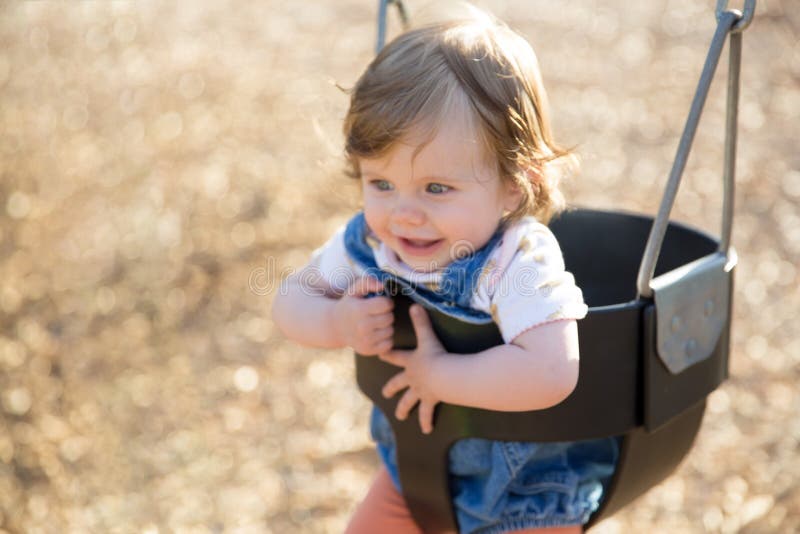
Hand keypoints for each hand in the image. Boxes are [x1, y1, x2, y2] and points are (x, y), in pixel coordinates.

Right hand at [331, 276, 393, 355]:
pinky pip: (389, 344)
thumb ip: (368, 282)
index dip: (386, 302)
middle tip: (377, 313)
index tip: (380, 303)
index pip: (386, 305)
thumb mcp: (354, 290)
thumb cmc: (349, 305)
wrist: (336, 327)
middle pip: (389, 318)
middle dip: (386, 314)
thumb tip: (382, 286)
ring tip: (376, 323)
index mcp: (359, 310)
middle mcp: (362, 327)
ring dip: (386, 326)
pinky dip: (386, 338)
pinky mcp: (368, 350)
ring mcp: (365, 340)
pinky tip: (376, 333)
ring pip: (390, 331)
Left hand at [378, 304, 445, 433]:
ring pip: (410, 401)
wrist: (445, 376)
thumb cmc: (437, 356)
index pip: (396, 357)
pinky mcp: (431, 400)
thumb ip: (422, 322)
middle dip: (391, 388)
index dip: (387, 355)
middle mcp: (413, 378)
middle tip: (385, 393)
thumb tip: (414, 305)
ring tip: (401, 417)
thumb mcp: (428, 337)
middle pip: (399, 384)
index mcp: (411, 362)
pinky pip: (428, 413)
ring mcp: (420, 391)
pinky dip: (427, 421)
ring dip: (405, 409)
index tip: (379, 355)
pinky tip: (426, 430)